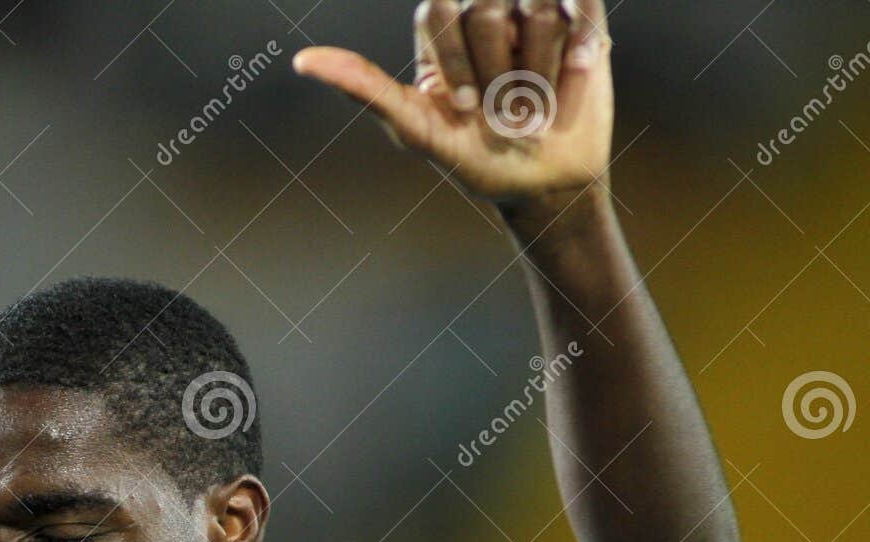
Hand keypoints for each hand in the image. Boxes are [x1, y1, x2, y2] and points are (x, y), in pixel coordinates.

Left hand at [293, 0, 612, 208]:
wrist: (542, 182)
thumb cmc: (473, 157)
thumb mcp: (415, 128)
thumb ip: (364, 87)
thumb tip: (301, 60)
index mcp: (441, 29)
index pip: (440, 8)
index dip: (456, 59)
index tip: (466, 108)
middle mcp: (486, 11)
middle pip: (486, 6)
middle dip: (496, 70)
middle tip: (502, 108)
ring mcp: (533, 10)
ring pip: (537, 6)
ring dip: (537, 68)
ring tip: (536, 100)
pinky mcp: (581, 16)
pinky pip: (580, 4)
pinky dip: (577, 48)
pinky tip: (571, 79)